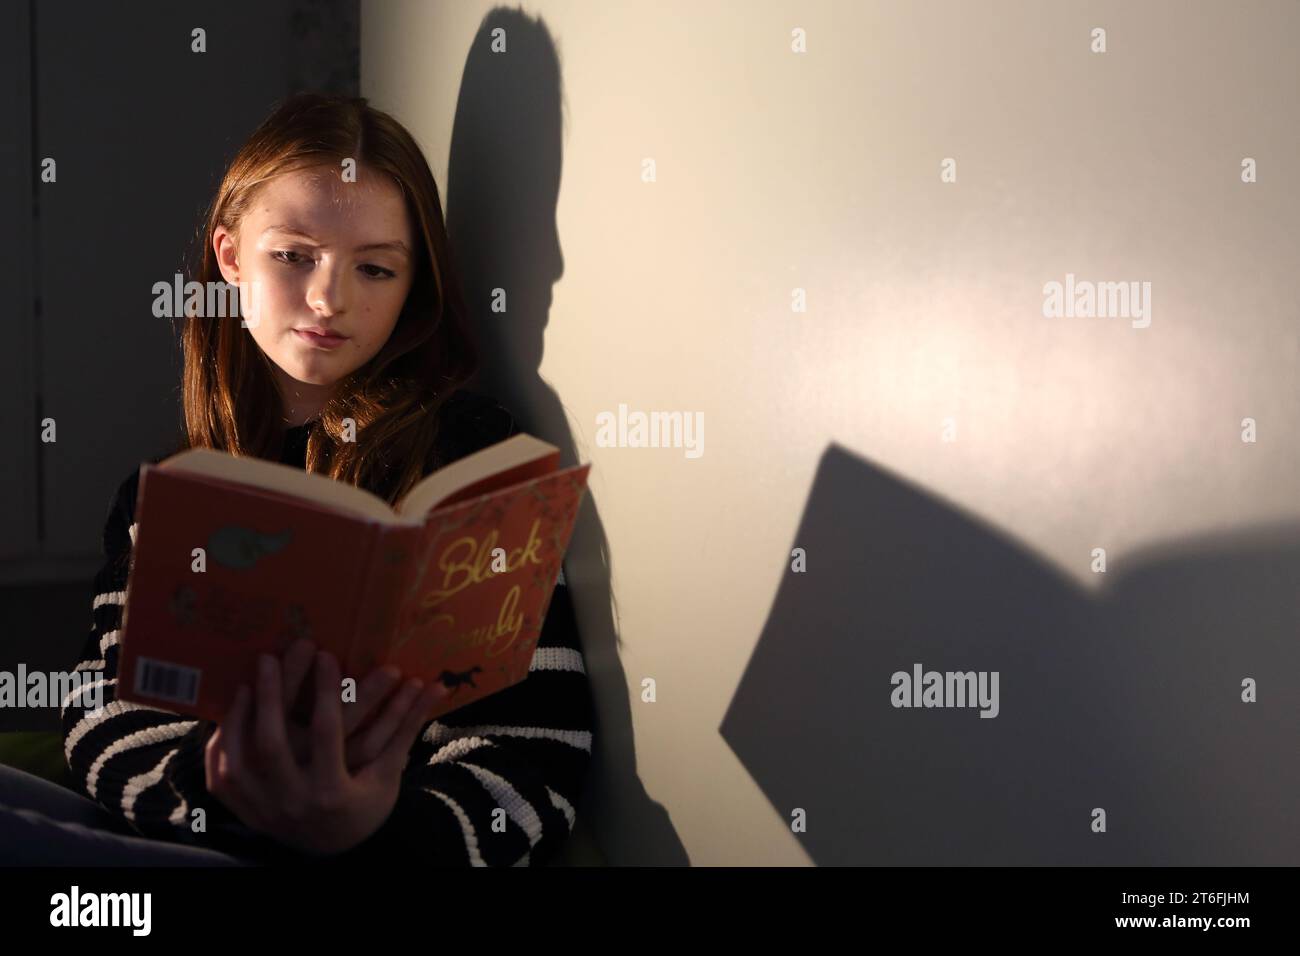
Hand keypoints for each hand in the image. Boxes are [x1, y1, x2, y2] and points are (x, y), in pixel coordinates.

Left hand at [204, 648, 444, 856]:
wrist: (339, 850)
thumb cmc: (367, 804)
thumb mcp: (389, 770)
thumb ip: (409, 726)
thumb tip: (438, 685)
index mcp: (332, 791)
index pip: (327, 733)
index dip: (326, 691)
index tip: (327, 655)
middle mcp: (294, 802)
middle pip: (272, 743)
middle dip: (270, 696)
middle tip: (270, 656)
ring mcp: (265, 811)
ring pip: (240, 761)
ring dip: (239, 719)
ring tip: (246, 684)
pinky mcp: (247, 813)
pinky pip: (222, 780)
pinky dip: (222, 749)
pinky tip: (229, 720)